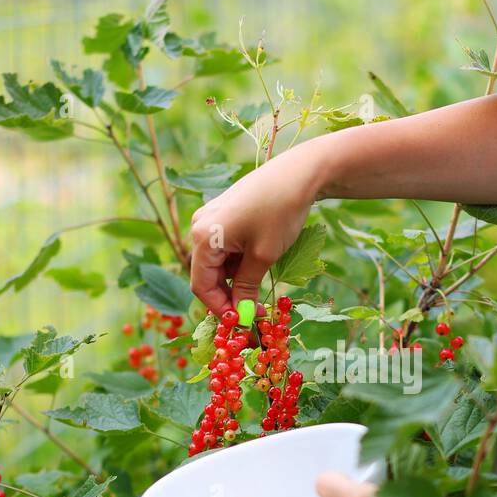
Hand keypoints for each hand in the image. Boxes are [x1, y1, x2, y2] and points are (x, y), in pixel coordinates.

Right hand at [188, 143, 325, 317]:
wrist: (297, 174)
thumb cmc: (280, 213)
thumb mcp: (264, 256)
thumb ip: (247, 287)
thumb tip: (240, 314)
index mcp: (203, 236)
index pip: (201, 285)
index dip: (220, 308)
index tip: (242, 321)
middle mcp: (199, 226)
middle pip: (206, 274)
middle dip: (227, 295)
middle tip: (253, 310)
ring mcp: (210, 218)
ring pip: (216, 262)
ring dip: (234, 279)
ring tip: (260, 284)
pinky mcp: (223, 213)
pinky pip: (223, 247)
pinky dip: (237, 261)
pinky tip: (258, 262)